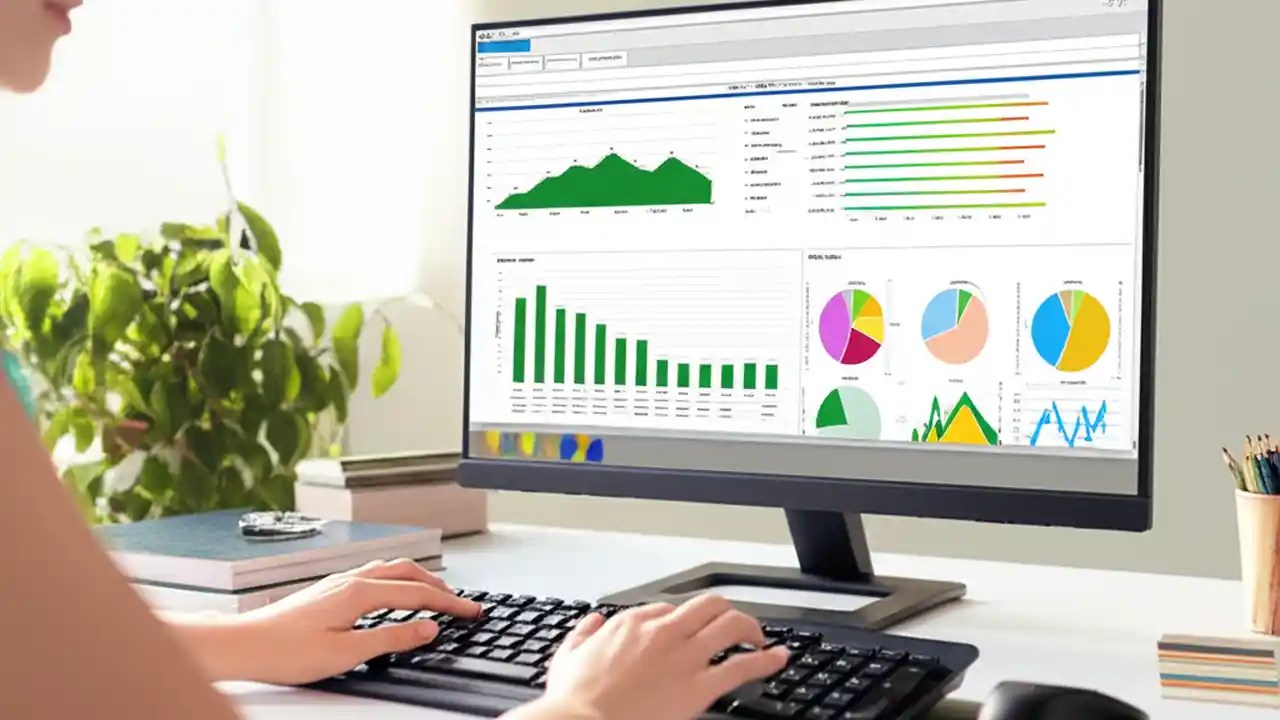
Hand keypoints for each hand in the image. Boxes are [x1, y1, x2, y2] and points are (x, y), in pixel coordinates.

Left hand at [172, 558, 480, 684]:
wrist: (244, 644)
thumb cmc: (286, 651)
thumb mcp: (346, 653)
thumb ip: (391, 639)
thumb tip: (428, 629)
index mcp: (360, 592)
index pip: (418, 593)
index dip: (450, 603)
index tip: (472, 611)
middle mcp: (351, 580)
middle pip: (409, 572)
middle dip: (440, 585)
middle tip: (461, 602)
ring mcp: (339, 581)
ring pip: (391, 569)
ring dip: (419, 578)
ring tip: (436, 593)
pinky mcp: (329, 589)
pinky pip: (375, 574)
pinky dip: (398, 580)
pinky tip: (394, 593)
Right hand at [522, 595, 788, 719]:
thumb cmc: (574, 700)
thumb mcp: (567, 657)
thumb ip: (582, 636)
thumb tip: (591, 624)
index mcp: (631, 623)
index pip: (668, 609)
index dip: (683, 619)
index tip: (688, 629)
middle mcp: (663, 632)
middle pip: (707, 604)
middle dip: (724, 610)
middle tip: (733, 624)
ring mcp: (684, 657)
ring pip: (730, 625)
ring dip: (749, 628)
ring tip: (758, 638)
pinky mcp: (699, 687)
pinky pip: (742, 667)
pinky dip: (766, 660)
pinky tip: (777, 659)